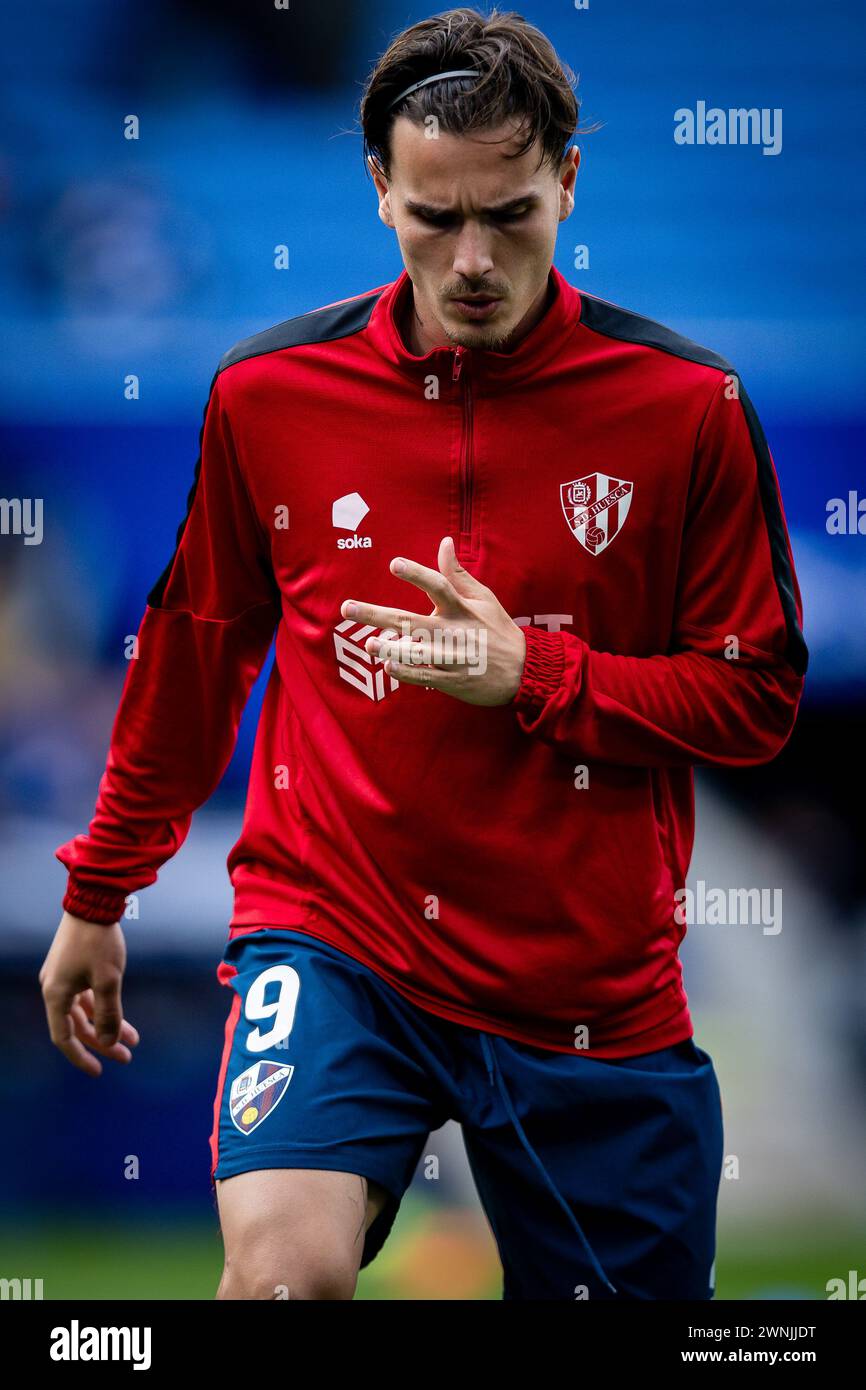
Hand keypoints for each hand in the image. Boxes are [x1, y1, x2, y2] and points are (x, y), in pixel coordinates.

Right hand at [39, 912, 138, 1076]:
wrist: (93, 903)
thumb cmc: (99, 942)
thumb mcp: (108, 980)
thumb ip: (108, 1014)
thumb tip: (107, 1043)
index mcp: (55, 995)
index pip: (64, 1038)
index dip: (81, 1057)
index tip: (99, 1071)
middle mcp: (54, 989)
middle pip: (78, 1027)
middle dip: (103, 1042)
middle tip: (127, 1056)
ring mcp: (63, 978)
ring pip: (85, 1012)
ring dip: (107, 1025)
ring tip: (133, 1039)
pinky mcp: (73, 968)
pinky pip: (87, 996)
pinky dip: (104, 1007)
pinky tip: (123, 1015)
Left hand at [340, 536, 526, 705]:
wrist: (523, 671)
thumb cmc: (498, 630)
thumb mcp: (484, 598)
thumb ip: (457, 573)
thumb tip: (444, 542)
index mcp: (462, 609)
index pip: (438, 586)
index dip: (417, 574)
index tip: (394, 564)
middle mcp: (453, 632)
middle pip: (410, 621)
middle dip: (376, 615)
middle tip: (347, 609)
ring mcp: (452, 658)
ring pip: (414, 652)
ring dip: (388, 648)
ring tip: (368, 643)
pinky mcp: (452, 680)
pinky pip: (423, 676)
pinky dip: (405, 672)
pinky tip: (388, 666)